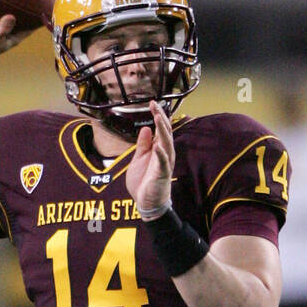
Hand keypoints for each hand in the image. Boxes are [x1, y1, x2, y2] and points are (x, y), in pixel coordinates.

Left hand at [125, 101, 173, 215]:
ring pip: (167, 143)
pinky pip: (163, 163)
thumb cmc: (143, 182)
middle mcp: (164, 154)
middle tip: (155, 104)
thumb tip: (146, 128)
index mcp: (159, 149)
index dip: (157, 115)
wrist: (146, 203)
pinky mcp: (162, 174)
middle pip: (165, 132)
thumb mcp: (139, 159)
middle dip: (160, 117)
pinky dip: (161, 154)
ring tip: (158, 117)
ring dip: (163, 130)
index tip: (152, 102)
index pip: (160, 128)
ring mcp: (164, 164)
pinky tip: (158, 146)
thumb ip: (143, 145)